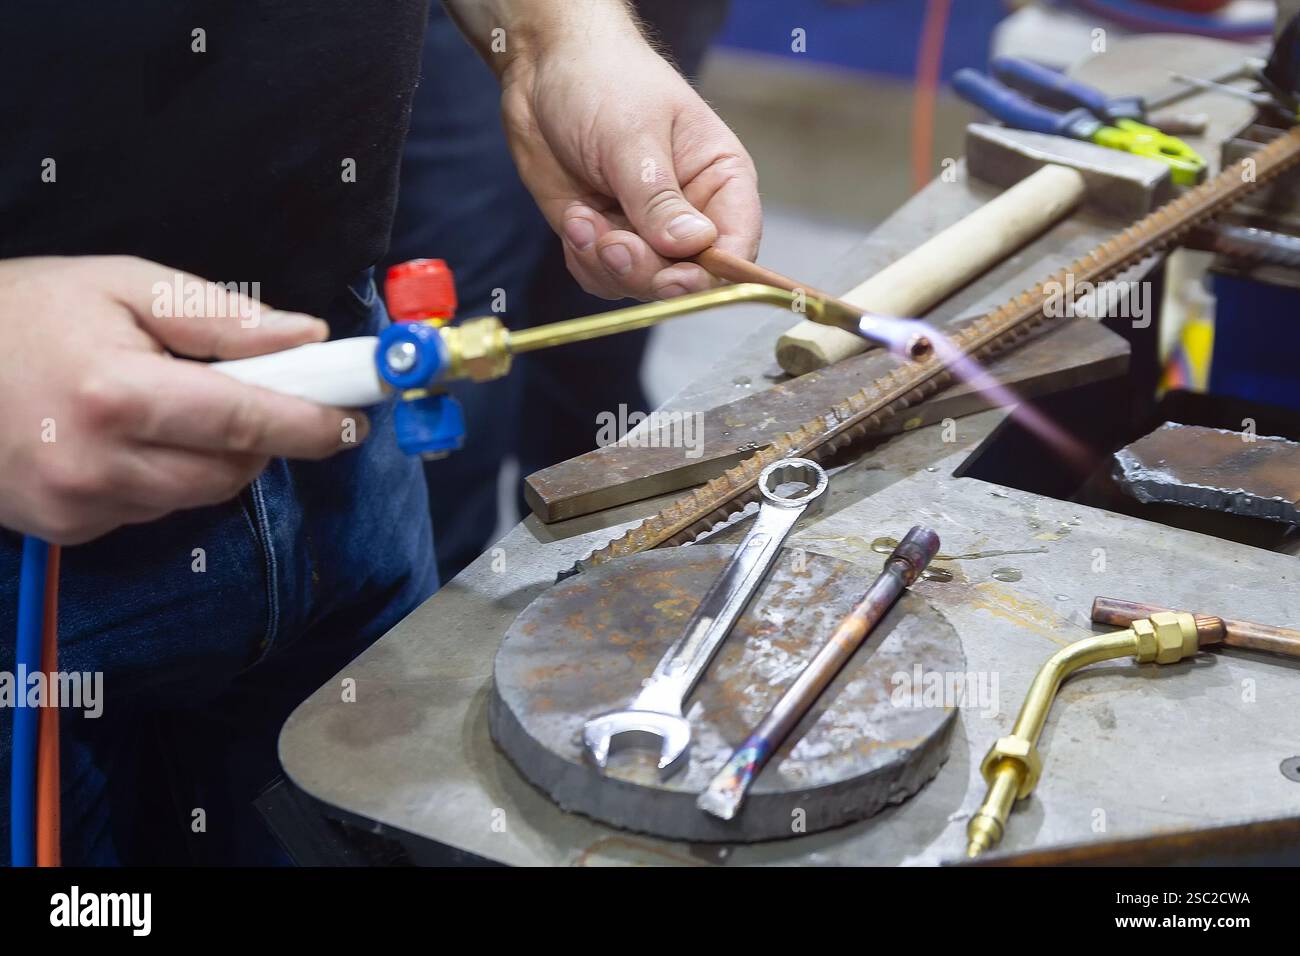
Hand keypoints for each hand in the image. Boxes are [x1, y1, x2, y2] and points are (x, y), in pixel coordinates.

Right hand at [0, 256, 366, 543]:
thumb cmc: (23, 310)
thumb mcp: (122, 285)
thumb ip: (221, 317)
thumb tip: (307, 336)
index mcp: (116, 394)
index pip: (247, 422)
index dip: (313, 424)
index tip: (355, 420)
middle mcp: (98, 465)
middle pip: (233, 471)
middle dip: (263, 438)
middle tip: (260, 395)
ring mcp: (77, 507)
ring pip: (198, 496)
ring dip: (215, 458)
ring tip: (174, 405)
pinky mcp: (65, 531)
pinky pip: (154, 510)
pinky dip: (165, 477)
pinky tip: (127, 437)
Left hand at [498, 27, 760, 300]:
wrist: (545, 68)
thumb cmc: (604, 79)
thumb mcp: (632, 136)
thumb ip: (659, 197)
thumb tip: (693, 245)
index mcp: (721, 181)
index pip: (737, 246)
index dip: (713, 275)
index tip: (675, 278)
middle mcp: (690, 213)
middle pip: (688, 278)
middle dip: (646, 271)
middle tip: (612, 245)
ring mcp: (647, 230)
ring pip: (642, 284)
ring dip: (607, 264)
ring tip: (582, 218)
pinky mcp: (607, 238)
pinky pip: (603, 278)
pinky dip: (585, 260)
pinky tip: (575, 218)